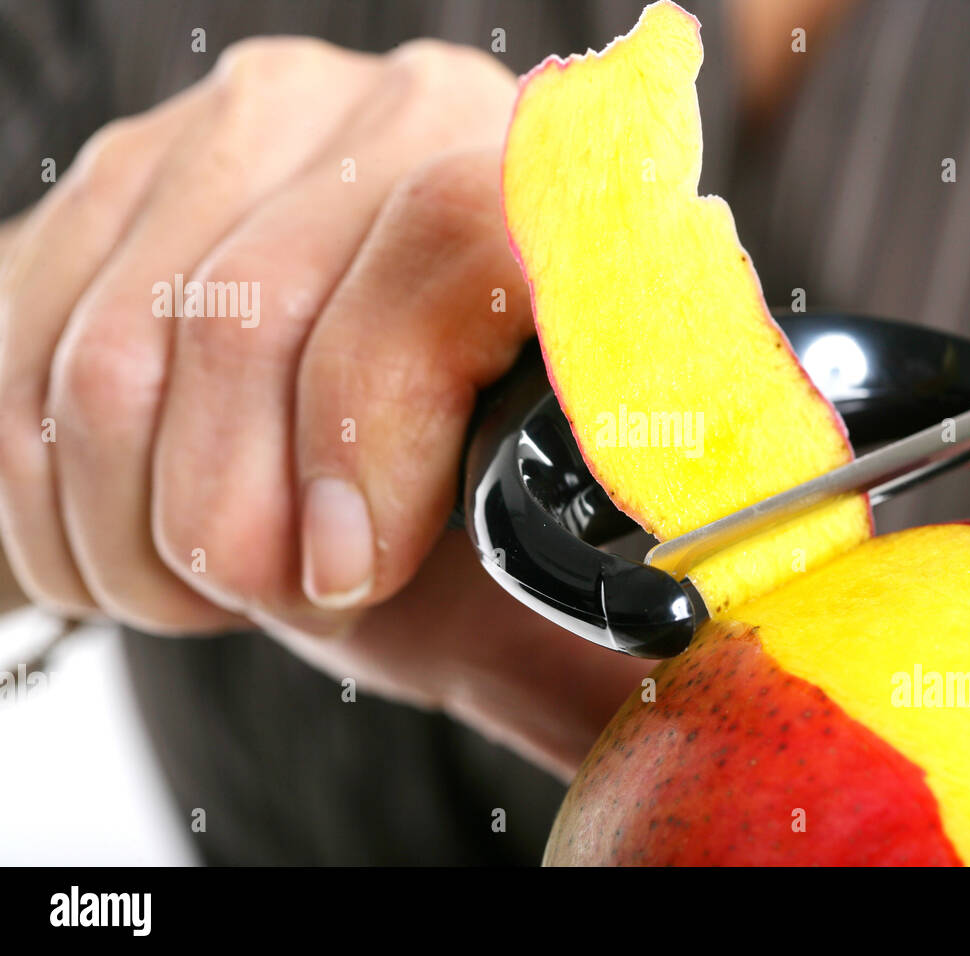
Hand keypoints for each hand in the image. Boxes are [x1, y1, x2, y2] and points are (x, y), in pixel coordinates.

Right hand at [0, 37, 647, 775]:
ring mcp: (239, 129)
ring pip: (112, 349)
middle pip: (248, 311)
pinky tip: (112, 538)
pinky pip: (19, 352)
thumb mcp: (542, 558)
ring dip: (132, 524)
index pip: (446, 237)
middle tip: (258, 599)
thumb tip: (653, 666)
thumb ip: (591, 603)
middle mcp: (387, 114)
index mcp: (537, 181)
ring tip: (191, 584)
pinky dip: (43, 486)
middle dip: (229, 521)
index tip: (350, 572)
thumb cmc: (474, 503)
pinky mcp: (121, 176)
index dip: (373, 419)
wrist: (373, 443)